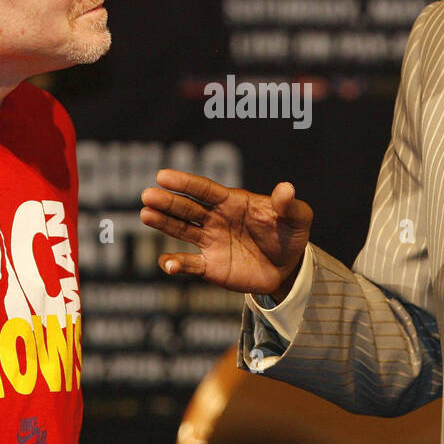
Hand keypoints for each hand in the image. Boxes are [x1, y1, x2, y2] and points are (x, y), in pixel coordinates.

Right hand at [140, 168, 313, 298]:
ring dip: (163, 223)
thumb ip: (289, 205)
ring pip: (182, 230)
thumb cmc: (289, 235)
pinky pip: (190, 264)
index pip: (205, 190)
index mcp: (232, 202)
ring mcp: (210, 242)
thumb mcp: (297, 218)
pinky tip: (166, 264)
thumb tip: (286, 188)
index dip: (185, 183)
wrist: (288, 267)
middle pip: (188, 208)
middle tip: (147, 195)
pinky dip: (176, 264)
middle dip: (168, 202)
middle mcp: (216, 219)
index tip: (163, 176)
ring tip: (146, 215)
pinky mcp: (210, 266)